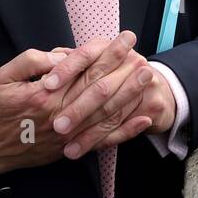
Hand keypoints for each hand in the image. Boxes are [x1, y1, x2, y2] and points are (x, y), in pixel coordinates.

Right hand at [0, 36, 150, 179]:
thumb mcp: (4, 77)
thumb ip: (32, 62)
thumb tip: (61, 56)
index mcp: (46, 95)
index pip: (85, 70)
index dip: (107, 53)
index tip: (125, 39)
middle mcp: (61, 115)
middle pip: (101, 89)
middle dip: (125, 70)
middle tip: (144, 54)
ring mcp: (69, 135)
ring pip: (107, 114)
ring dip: (130, 95)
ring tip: (149, 78)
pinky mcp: (71, 149)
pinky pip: (103, 140)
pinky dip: (125, 131)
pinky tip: (143, 120)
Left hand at [47, 32, 173, 159]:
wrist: (148, 79)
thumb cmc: (104, 67)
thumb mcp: (80, 56)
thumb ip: (63, 56)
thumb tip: (51, 60)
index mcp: (109, 47)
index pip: (85, 56)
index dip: (66, 70)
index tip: (47, 85)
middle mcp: (130, 61)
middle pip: (101, 88)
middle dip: (78, 109)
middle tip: (57, 126)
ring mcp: (144, 84)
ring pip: (112, 112)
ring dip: (88, 133)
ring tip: (66, 147)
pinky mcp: (150, 106)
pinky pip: (122, 128)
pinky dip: (102, 141)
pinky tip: (79, 151)